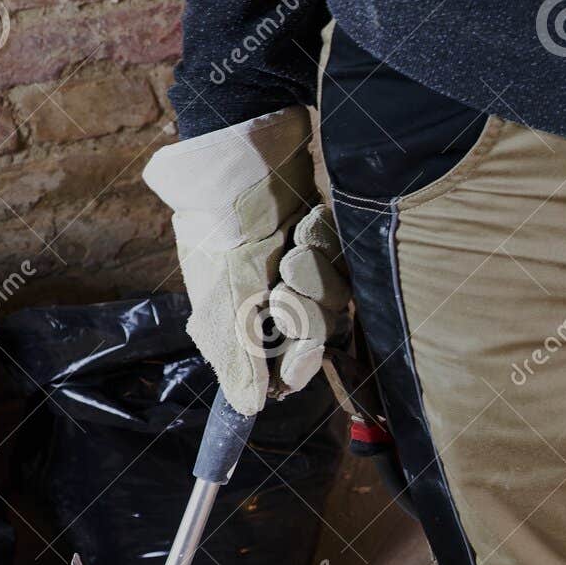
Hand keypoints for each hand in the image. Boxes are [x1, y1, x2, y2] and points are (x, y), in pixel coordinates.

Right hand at [142, 108, 348, 414]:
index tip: (300, 352)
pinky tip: (305, 222)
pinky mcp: (327, 242)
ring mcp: (305, 271)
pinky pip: (345, 260)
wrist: (239, 155)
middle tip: (285, 279)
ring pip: (337, 296)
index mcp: (248, 322)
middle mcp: (278, 300)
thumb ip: (238, 356)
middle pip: (319, 333)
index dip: (300, 361)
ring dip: (316, 270)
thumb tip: (248, 408)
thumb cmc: (220, 229)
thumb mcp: (222, 297)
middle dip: (307, 309)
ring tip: (291, 242)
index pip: (289, 364)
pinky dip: (326, 243)